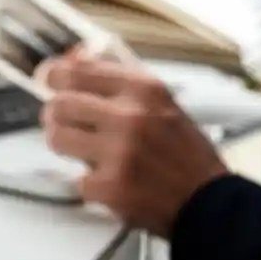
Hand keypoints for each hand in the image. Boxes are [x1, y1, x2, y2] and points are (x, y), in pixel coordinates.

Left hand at [39, 54, 228, 236]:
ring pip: (56, 137)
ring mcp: (119, 153)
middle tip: (67, 123)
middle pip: (58, 104)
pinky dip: (88, 183)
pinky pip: (75, 178)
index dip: (53, 76)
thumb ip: (114, 77)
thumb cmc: (183, 153)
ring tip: (86, 151)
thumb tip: (70, 56)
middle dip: (56, 115)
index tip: (49, 81)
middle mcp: (130, 117)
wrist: (211, 202)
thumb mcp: (158, 102)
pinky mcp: (111, 187)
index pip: (74, 71)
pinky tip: (109, 180)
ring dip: (65, 145)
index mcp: (142, 89)